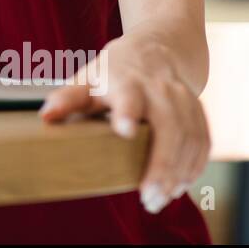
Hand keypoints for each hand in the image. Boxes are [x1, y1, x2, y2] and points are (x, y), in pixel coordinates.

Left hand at [37, 34, 209, 214]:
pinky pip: (203, 140)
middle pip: (169, 126)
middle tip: (148, 198)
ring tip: (160, 199)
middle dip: (161, 164)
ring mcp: (183, 99)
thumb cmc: (114, 71)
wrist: (158, 48)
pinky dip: (195, 165)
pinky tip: (180, 186)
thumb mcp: (88, 79)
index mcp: (127, 79)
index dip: (128, 111)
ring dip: (179, 172)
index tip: (123, 130)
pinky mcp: (198, 111)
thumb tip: (45, 116)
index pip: (129, 95)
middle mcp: (160, 88)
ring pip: (190, 136)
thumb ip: (68, 98)